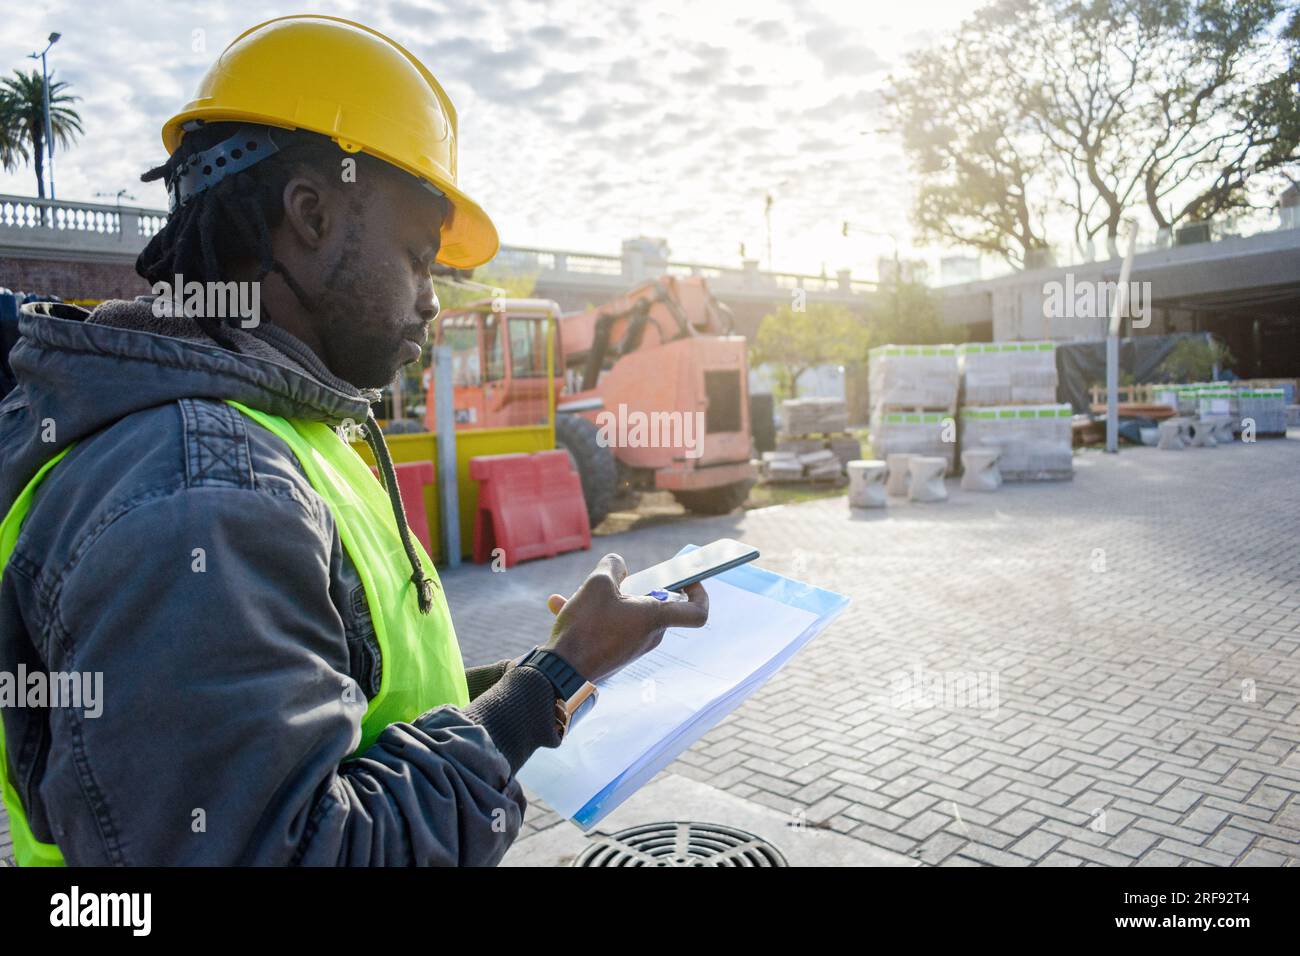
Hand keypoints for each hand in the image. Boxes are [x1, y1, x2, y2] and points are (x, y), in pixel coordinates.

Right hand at [542, 553, 708, 682]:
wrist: (560, 671)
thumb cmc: (585, 628)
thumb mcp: (597, 584)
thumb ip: (612, 567)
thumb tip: (618, 566)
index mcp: (654, 619)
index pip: (697, 613)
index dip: (700, 593)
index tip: (687, 580)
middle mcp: (649, 636)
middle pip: (653, 605)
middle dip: (633, 587)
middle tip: (613, 579)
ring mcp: (632, 647)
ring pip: (624, 613)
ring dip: (603, 600)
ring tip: (574, 593)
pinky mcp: (614, 654)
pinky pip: (609, 626)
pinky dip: (591, 614)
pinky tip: (559, 604)